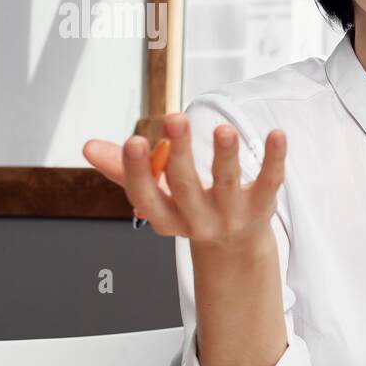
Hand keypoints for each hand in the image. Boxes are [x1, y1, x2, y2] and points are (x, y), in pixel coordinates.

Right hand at [82, 112, 286, 245]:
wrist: (234, 246)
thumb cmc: (190, 210)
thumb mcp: (157, 196)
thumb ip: (125, 170)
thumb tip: (88, 146)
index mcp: (166, 217)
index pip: (146, 195)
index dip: (137, 170)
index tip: (133, 138)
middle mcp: (197, 220)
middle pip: (186, 187)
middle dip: (180, 154)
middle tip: (175, 119)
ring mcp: (231, 216)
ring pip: (227, 184)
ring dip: (224, 156)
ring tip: (222, 128)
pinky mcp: (262, 207)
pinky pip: (269, 182)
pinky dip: (274, 158)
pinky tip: (277, 134)